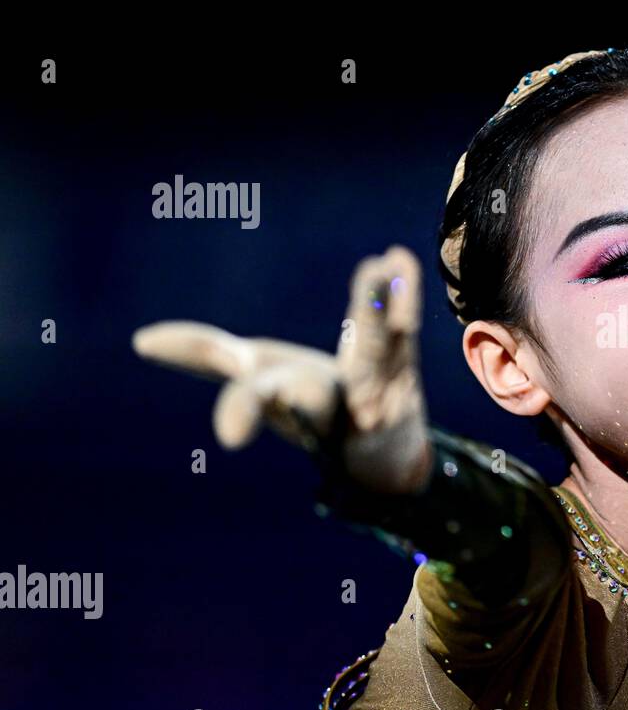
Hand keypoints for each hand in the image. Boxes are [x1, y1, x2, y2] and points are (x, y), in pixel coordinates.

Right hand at [131, 245, 433, 493]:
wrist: (388, 453)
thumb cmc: (315, 406)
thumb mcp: (259, 376)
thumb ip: (207, 355)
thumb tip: (141, 341)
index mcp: (283, 400)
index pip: (249, 395)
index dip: (219, 385)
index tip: (176, 372)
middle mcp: (327, 401)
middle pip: (302, 390)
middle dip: (299, 387)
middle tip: (288, 393)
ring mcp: (370, 389)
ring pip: (368, 351)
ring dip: (369, 314)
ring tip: (375, 269)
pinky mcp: (404, 368)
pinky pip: (402, 328)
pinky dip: (402, 293)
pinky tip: (397, 256)